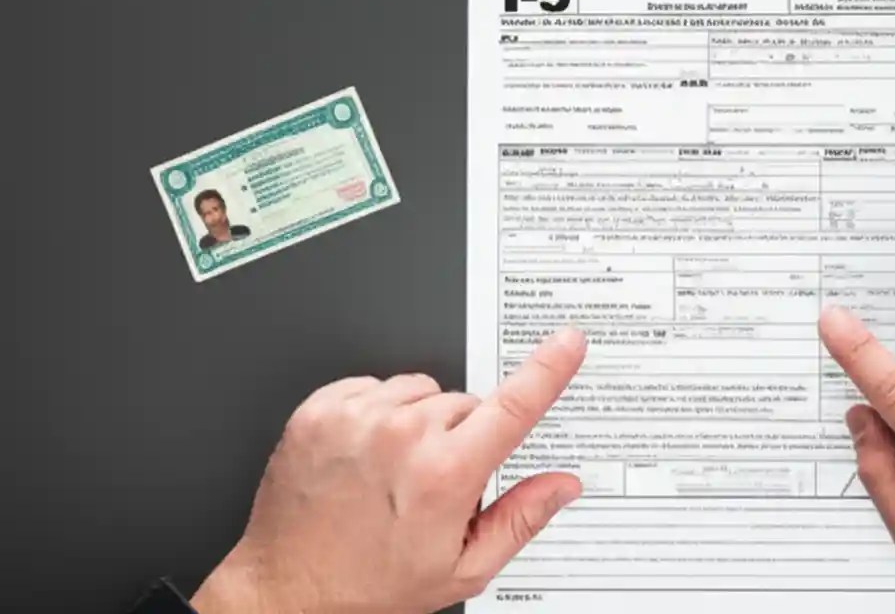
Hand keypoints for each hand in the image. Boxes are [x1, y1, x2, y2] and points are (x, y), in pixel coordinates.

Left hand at [190, 327, 586, 613]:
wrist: (289, 591)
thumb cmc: (371, 585)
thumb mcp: (462, 569)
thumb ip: (521, 519)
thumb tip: (561, 486)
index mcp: (445, 474)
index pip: (513, 407)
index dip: (548, 370)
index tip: (568, 343)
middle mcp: (401, 436)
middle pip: (465, 404)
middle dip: (463, 435)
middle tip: (434, 483)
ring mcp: (357, 417)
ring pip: (420, 391)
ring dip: (419, 420)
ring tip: (396, 470)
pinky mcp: (321, 410)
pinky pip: (373, 386)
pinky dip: (377, 412)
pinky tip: (367, 455)